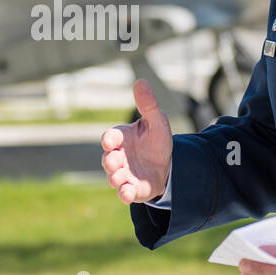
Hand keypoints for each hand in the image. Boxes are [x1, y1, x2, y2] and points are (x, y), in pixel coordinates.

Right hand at [100, 79, 172, 204]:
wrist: (167, 166)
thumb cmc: (156, 141)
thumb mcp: (157, 121)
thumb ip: (148, 104)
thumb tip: (140, 80)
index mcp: (121, 138)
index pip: (110, 137)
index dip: (109, 139)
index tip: (110, 141)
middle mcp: (118, 157)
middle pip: (108, 159)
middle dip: (110, 161)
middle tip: (116, 161)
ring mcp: (123, 174)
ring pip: (113, 177)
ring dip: (114, 178)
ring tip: (119, 178)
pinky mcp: (131, 189)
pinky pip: (123, 193)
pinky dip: (124, 194)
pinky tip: (127, 193)